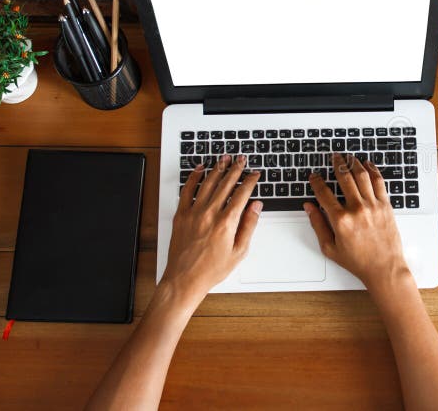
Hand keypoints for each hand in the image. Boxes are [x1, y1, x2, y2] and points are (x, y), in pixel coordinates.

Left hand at [161, 155, 261, 309]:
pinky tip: (199, 169)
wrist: (184, 279)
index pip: (241, 194)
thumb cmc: (211, 270)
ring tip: (224, 158)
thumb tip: (256, 206)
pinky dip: (193, 177)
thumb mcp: (239, 252)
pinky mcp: (181, 215)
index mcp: (226, 223)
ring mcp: (193, 213)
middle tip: (241, 159)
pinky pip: (187, 190)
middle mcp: (209, 214)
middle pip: (225, 184)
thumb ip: (249, 226)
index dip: (250, 181)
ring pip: (207, 183)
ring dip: (217, 168)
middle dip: (235, 169)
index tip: (254, 174)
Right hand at [304, 153, 410, 290]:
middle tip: (334, 157)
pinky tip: (367, 165)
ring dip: (354, 163)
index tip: (314, 176)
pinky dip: (372, 170)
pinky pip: (379, 182)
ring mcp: (373, 206)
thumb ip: (318, 225)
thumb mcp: (330, 247)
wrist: (384, 268)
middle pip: (344, 177)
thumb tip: (309, 207)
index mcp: (340, 220)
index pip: (324, 193)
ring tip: (349, 157)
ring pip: (362, 175)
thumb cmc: (358, 261)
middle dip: (337, 164)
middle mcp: (357, 209)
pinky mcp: (385, 205)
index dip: (317, 181)